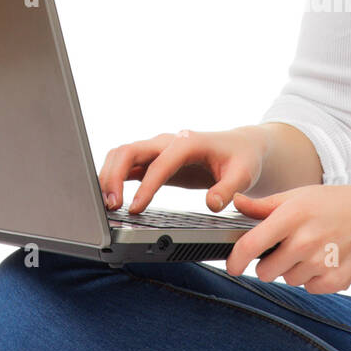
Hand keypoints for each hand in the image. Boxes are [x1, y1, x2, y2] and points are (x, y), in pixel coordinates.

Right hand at [98, 127, 268, 213]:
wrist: (241, 148)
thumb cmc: (242, 159)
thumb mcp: (243, 175)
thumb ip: (228, 189)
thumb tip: (212, 204)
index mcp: (188, 142)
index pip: (160, 163)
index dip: (146, 186)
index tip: (135, 209)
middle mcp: (168, 142)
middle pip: (130, 151)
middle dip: (114, 176)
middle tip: (110, 205)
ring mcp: (159, 150)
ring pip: (122, 155)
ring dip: (109, 176)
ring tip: (107, 204)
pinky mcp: (154, 161)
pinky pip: (127, 165)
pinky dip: (114, 178)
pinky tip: (110, 198)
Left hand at [226, 184, 350, 291]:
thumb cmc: (343, 203)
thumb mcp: (303, 195)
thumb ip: (266, 205)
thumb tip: (234, 203)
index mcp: (293, 214)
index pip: (249, 245)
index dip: (235, 261)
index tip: (232, 267)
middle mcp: (305, 240)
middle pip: (265, 271)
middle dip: (270, 264)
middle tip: (289, 249)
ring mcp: (321, 263)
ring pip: (289, 280)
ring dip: (296, 270)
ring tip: (317, 249)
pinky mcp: (336, 281)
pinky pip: (310, 288)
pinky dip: (315, 279)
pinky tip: (330, 260)